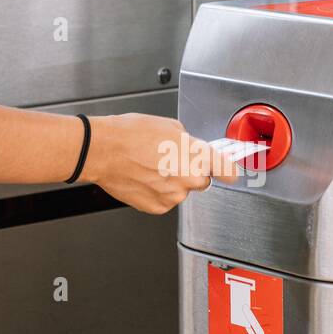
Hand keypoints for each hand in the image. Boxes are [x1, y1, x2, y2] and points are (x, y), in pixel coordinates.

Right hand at [81, 114, 239, 214]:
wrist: (103, 151)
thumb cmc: (130, 135)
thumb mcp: (169, 126)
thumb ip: (188, 142)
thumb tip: (191, 150)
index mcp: (197, 155)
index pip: (228, 171)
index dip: (228, 171)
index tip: (229, 173)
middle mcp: (190, 178)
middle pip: (202, 180)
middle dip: (191, 172)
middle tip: (170, 160)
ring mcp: (174, 196)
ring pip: (181, 191)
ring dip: (172, 181)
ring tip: (150, 166)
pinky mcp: (158, 207)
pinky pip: (165, 200)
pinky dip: (157, 191)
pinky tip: (144, 177)